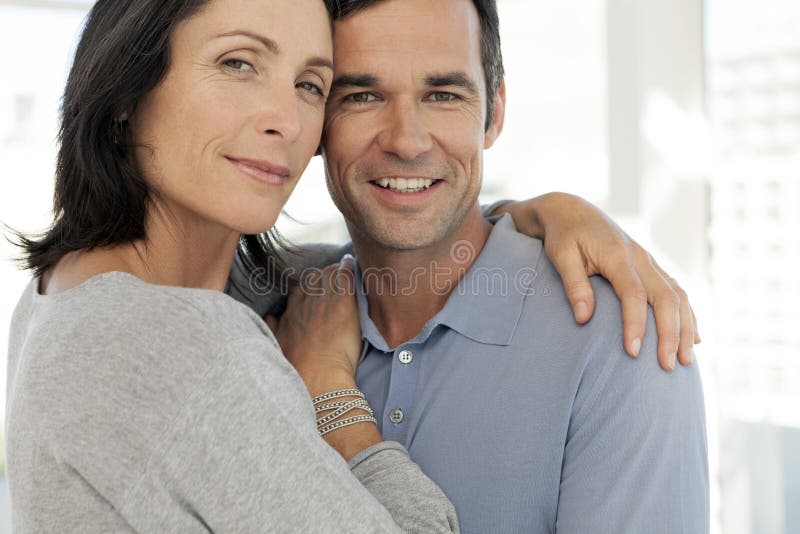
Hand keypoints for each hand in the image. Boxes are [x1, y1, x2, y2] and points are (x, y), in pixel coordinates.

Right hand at [266, 255, 362, 394]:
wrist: (318, 377)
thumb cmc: (300, 370)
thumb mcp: (277, 347)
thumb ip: (273, 329)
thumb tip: (270, 317)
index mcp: (291, 313)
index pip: (299, 289)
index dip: (310, 287)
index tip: (318, 290)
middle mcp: (305, 302)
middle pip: (314, 277)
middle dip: (324, 276)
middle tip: (335, 280)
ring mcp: (324, 300)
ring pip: (329, 273)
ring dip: (337, 272)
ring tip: (345, 272)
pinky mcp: (342, 302)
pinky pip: (344, 275)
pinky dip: (348, 267)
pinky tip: (352, 264)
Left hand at [494, 193, 698, 370]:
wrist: (572, 210)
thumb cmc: (564, 235)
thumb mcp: (561, 255)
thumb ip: (574, 285)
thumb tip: (583, 319)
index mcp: (618, 255)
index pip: (633, 294)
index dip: (635, 324)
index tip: (632, 352)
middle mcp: (641, 258)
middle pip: (666, 298)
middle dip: (671, 334)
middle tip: (668, 366)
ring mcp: (649, 261)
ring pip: (678, 296)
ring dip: (685, 328)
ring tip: (685, 360)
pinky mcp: (651, 266)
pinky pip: (677, 291)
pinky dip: (688, 315)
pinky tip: (694, 339)